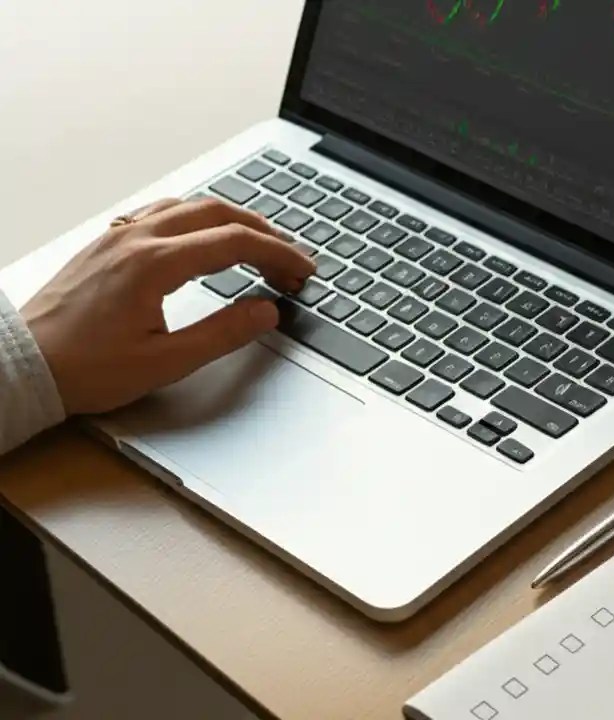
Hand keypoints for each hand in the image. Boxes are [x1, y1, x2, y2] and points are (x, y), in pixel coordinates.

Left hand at [21, 197, 315, 415]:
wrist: (25, 365)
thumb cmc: (83, 368)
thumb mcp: (164, 363)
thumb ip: (223, 334)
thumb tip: (265, 311)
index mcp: (154, 264)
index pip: (235, 242)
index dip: (279, 255)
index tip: (303, 270)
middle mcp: (137, 240)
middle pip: (218, 213)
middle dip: (265, 233)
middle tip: (290, 260)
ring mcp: (119, 237)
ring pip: (190, 206)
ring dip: (232, 220)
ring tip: (257, 245)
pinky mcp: (107, 244)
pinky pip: (161, 211)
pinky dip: (197, 218)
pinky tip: (203, 236)